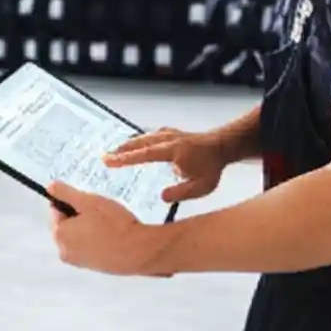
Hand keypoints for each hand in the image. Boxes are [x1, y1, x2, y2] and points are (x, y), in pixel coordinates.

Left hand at [46, 182, 167, 276]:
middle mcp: (64, 250)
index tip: (89, 203)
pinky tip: (112, 237)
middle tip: (101, 214)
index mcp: (59, 233)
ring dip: (90, 228)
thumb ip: (65, 193)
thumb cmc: (114, 224)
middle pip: (67, 224)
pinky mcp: (92, 268)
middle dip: (81, 216)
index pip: (56, 209)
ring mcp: (78, 262)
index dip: (73, 202)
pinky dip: (97, 241)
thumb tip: (50, 187)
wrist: (139, 251)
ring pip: (79, 235)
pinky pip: (89, 248)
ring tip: (109, 226)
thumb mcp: (87, 201)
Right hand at [103, 127, 227, 202]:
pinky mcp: (172, 133)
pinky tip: (138, 142)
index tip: (109, 160)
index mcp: (172, 151)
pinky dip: (141, 139)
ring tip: (116, 150)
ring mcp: (169, 134)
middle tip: (106, 155)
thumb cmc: (212, 166)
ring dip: (129, 144)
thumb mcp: (201, 187)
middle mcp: (168, 140)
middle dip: (121, 150)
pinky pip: (151, 135)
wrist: (225, 145)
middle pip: (139, 143)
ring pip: (144, 137)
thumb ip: (181, 193)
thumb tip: (162, 197)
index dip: (125, 158)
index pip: (144, 154)